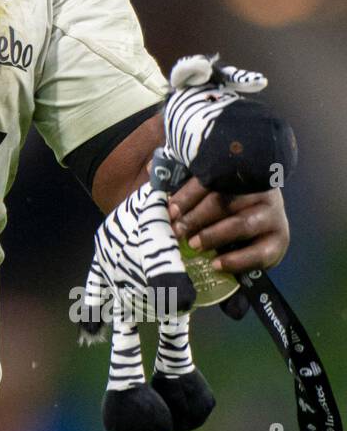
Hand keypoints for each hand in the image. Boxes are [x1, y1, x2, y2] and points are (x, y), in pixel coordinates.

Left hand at [168, 176, 289, 274]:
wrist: (261, 227)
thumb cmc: (224, 205)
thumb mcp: (205, 189)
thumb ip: (181, 179)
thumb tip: (150, 166)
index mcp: (240, 173)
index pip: (212, 179)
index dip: (187, 194)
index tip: (168, 209)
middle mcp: (260, 191)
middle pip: (225, 201)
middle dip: (195, 217)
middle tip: (176, 229)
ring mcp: (273, 216)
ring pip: (240, 224)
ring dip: (213, 236)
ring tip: (192, 245)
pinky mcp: (279, 242)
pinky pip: (259, 253)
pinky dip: (236, 261)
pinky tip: (216, 264)